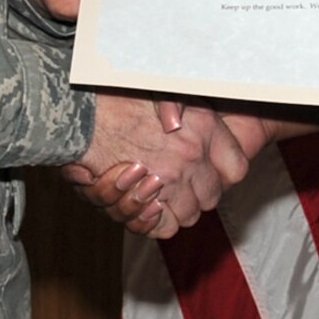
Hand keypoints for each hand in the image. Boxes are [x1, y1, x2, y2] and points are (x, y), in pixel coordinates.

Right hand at [76, 95, 250, 237]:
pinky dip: (155, 222)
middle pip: (212, 197)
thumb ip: (184, 107)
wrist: (81, 113)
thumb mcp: (163, 90)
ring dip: (177, 209)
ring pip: (190, 215)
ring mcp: (171, 182)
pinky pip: (164, 228)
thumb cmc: (118, 97)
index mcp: (204, 127)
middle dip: (198, 194)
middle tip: (178, 183)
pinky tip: (145, 206)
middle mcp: (192, 156)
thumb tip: (188, 121)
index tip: (213, 172)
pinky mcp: (147, 205)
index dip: (225, 173)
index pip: (236, 169)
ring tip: (158, 194)